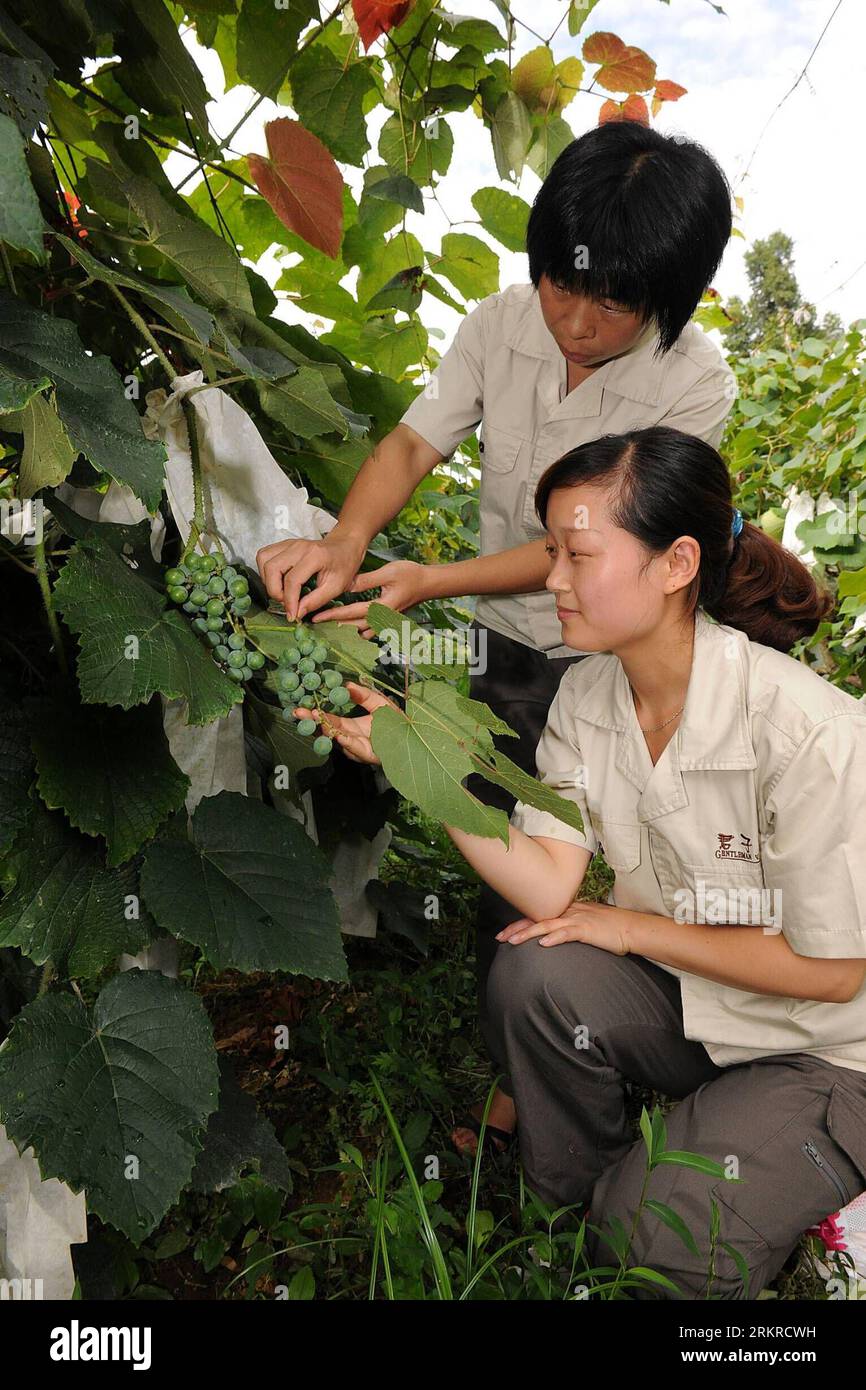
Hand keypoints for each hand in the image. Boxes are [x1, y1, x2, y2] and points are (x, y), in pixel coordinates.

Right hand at [256, 532, 364, 621]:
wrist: (345, 546)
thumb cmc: (344, 565)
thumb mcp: (337, 587)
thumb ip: (316, 601)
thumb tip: (297, 613)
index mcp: (315, 555)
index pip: (292, 580)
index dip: (289, 601)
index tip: (292, 616)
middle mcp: (299, 546)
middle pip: (272, 568)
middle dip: (274, 590)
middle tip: (287, 602)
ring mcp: (289, 543)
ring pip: (264, 559)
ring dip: (268, 580)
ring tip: (282, 592)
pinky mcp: (284, 544)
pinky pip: (265, 555)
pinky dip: (266, 571)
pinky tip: (277, 580)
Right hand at [291, 680, 397, 764]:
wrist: (413, 737)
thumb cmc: (396, 721)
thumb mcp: (378, 703)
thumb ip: (363, 695)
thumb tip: (346, 684)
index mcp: (350, 725)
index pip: (329, 718)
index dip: (316, 712)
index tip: (303, 703)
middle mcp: (349, 737)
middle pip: (327, 729)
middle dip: (312, 721)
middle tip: (297, 711)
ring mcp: (356, 748)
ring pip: (336, 739)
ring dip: (324, 729)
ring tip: (313, 717)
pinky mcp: (366, 754)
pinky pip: (354, 747)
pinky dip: (345, 741)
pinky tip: (337, 734)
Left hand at [311, 559, 431, 636]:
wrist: (429, 584)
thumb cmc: (410, 575)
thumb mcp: (387, 573)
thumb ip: (365, 581)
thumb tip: (345, 585)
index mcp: (380, 607)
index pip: (350, 613)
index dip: (331, 615)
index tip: (315, 617)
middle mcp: (382, 619)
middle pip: (352, 626)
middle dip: (333, 625)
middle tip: (315, 624)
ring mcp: (386, 623)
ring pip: (360, 632)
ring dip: (345, 630)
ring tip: (327, 626)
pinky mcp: (388, 622)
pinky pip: (369, 631)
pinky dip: (357, 629)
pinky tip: (347, 625)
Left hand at [495, 900, 633, 954]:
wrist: (631, 928)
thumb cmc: (610, 929)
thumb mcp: (586, 925)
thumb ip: (570, 928)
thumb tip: (555, 936)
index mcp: (567, 911)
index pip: (538, 916)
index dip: (520, 924)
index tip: (505, 933)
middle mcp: (569, 912)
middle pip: (537, 919)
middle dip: (516, 928)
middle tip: (499, 938)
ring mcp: (577, 919)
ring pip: (546, 925)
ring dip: (528, 933)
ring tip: (513, 941)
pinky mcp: (586, 929)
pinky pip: (567, 932)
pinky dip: (554, 937)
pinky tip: (542, 944)